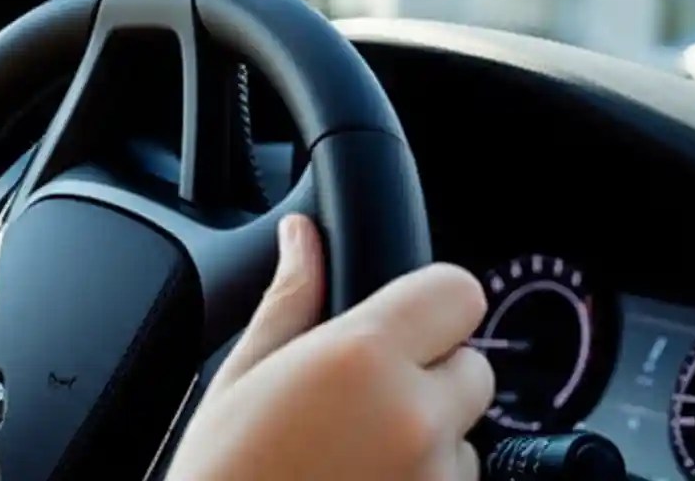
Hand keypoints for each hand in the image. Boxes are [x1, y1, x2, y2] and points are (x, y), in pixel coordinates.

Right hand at [167, 215, 493, 479]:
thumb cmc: (221, 479)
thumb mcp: (241, 378)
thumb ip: (290, 299)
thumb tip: (303, 238)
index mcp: (361, 358)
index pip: (460, 291)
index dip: (432, 302)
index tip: (404, 320)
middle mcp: (414, 417)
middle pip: (473, 364)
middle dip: (432, 376)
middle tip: (362, 403)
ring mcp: (437, 479)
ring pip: (467, 436)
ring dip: (429, 440)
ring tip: (352, 461)